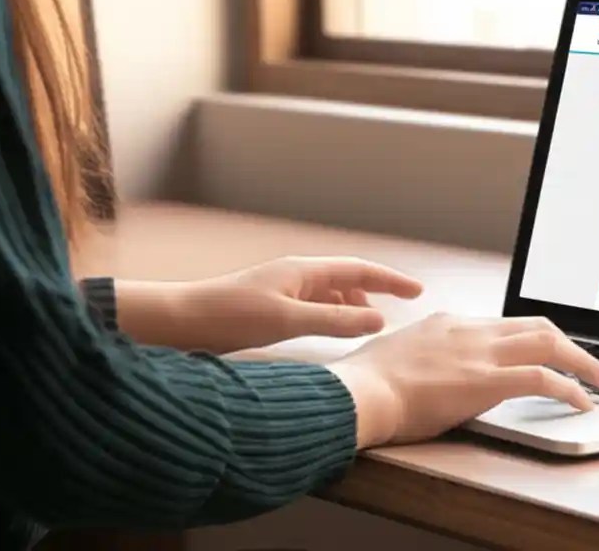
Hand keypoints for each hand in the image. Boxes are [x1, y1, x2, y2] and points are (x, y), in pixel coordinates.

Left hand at [115, 256, 422, 353]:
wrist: (180, 320)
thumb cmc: (230, 317)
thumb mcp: (289, 320)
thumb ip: (335, 319)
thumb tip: (379, 319)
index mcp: (303, 270)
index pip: (359, 269)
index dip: (390, 280)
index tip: (418, 292)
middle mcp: (296, 274)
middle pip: (347, 276)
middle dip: (377, 289)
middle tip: (403, 307)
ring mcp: (282, 289)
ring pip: (331, 292)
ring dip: (355, 303)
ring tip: (374, 322)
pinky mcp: (270, 306)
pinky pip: (315, 305)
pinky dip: (334, 313)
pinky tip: (334, 329)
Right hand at [327, 314, 598, 447]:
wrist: (358, 392)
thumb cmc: (367, 382)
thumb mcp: (398, 356)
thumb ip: (424, 357)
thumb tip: (428, 371)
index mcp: (449, 323)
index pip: (505, 324)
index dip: (535, 339)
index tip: (549, 353)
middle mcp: (470, 329)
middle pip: (536, 324)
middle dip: (569, 343)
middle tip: (588, 365)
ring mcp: (479, 352)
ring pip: (549, 342)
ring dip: (581, 361)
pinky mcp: (485, 380)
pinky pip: (543, 378)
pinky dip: (571, 388)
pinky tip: (583, 403)